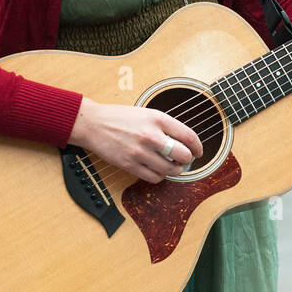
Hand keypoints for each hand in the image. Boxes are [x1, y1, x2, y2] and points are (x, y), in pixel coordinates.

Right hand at [69, 98, 203, 183]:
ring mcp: (140, 152)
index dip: (198, 147)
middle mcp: (151, 135)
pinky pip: (154, 177)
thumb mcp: (147, 113)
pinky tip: (157, 170)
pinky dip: (160, 176)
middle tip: (184, 160)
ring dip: (174, 170)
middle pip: (183, 155)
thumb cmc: (120, 117)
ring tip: (171, 166)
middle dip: (187, 160)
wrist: (93, 124)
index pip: (189, 136)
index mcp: (157, 119)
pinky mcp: (130, 165)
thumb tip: (185, 142)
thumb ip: (166, 126)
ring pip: (171, 170)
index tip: (198, 152)